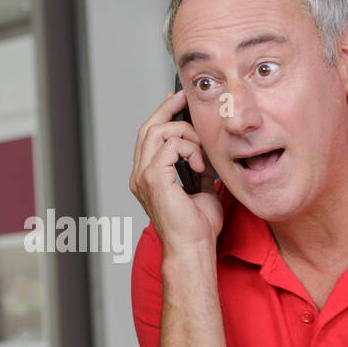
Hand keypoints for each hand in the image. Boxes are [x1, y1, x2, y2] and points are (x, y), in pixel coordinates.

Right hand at [129, 90, 222, 251]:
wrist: (193, 248)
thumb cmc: (197, 228)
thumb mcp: (202, 189)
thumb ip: (200, 168)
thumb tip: (207, 149)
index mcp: (148, 176)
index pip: (149, 136)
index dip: (162, 114)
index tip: (178, 100)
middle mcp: (140, 174)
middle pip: (148, 127)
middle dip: (168, 109)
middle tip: (186, 98)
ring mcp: (143, 176)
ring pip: (158, 131)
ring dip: (185, 134)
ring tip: (201, 153)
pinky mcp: (153, 178)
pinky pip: (170, 146)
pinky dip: (190, 150)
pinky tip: (200, 167)